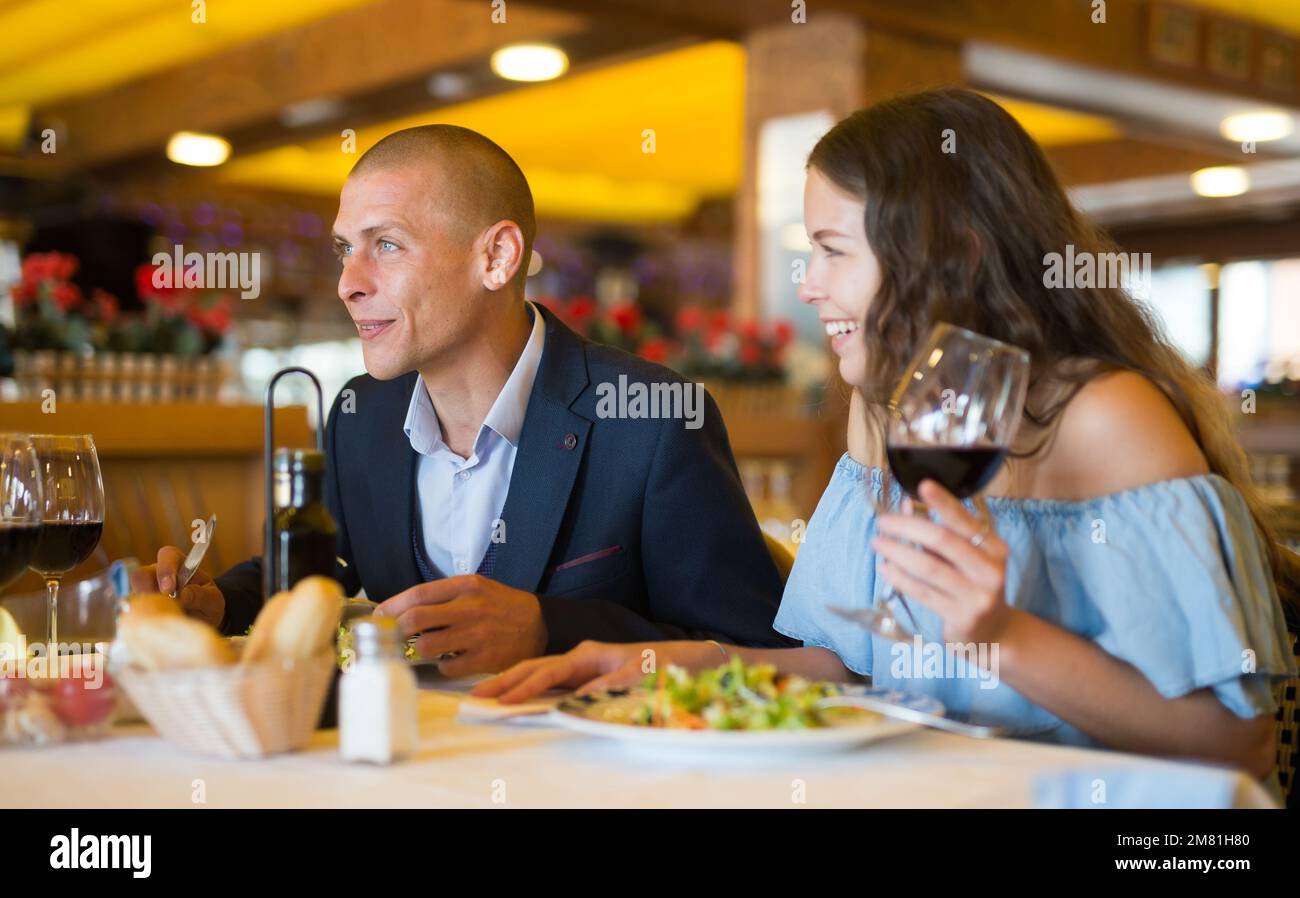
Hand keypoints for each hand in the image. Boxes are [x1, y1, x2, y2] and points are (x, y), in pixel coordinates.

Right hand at [129, 546, 225, 628]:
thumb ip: (200, 595)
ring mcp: (145, 592)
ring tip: (157, 618)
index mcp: (179, 564)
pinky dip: (140, 618)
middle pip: (140, 574)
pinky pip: (132, 611)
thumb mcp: (213, 600)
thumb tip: (182, 595)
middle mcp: (157, 574)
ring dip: (142, 606)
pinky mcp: (139, 608)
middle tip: (157, 604)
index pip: (167, 556)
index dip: (165, 569)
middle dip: (145, 589)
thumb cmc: (208, 604)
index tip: (169, 589)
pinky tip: (151, 626)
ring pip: (132, 595)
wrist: (203, 620)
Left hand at [375, 574, 546, 676]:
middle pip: (415, 620)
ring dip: (418, 650)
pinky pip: (447, 667)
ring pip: (426, 647)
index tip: (380, 616)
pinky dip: (443, 665)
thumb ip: (445, 595)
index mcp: (466, 586)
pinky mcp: (484, 659)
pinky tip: (450, 659)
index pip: (417, 594)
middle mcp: (470, 608)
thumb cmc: (501, 606)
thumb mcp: (477, 587)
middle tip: (392, 636)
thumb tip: (403, 609)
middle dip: (396, 630)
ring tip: (424, 648)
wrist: (540, 624)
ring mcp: (477, 635)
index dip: (392, 606)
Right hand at [471, 640, 649, 702]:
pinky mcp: (582, 676)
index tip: (504, 701)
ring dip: (513, 684)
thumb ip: (607, 686)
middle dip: (505, 681)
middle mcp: (579, 657)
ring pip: (538, 674)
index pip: (549, 672)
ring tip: (486, 697)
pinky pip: (550, 683)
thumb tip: (576, 699)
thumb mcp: (637, 676)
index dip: (525, 687)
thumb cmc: (658, 665)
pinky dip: (530, 689)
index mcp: (588, 654)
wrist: (678, 658)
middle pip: (534, 668)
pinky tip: (515, 698)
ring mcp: (579, 666)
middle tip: (477, 695)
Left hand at [872, 479, 1014, 645]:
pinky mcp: (961, 617)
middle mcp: (990, 570)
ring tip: (878, 542)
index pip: (965, 521)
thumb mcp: (964, 557)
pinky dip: (900, 578)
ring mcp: (978, 596)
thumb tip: (905, 505)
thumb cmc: (971, 584)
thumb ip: (939, 533)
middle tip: (883, 521)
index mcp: (995, 548)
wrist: (992, 632)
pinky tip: (886, 567)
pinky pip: (923, 592)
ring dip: (898, 552)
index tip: (922, 486)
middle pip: (943, 540)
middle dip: (908, 526)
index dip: (943, 502)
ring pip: (929, 568)